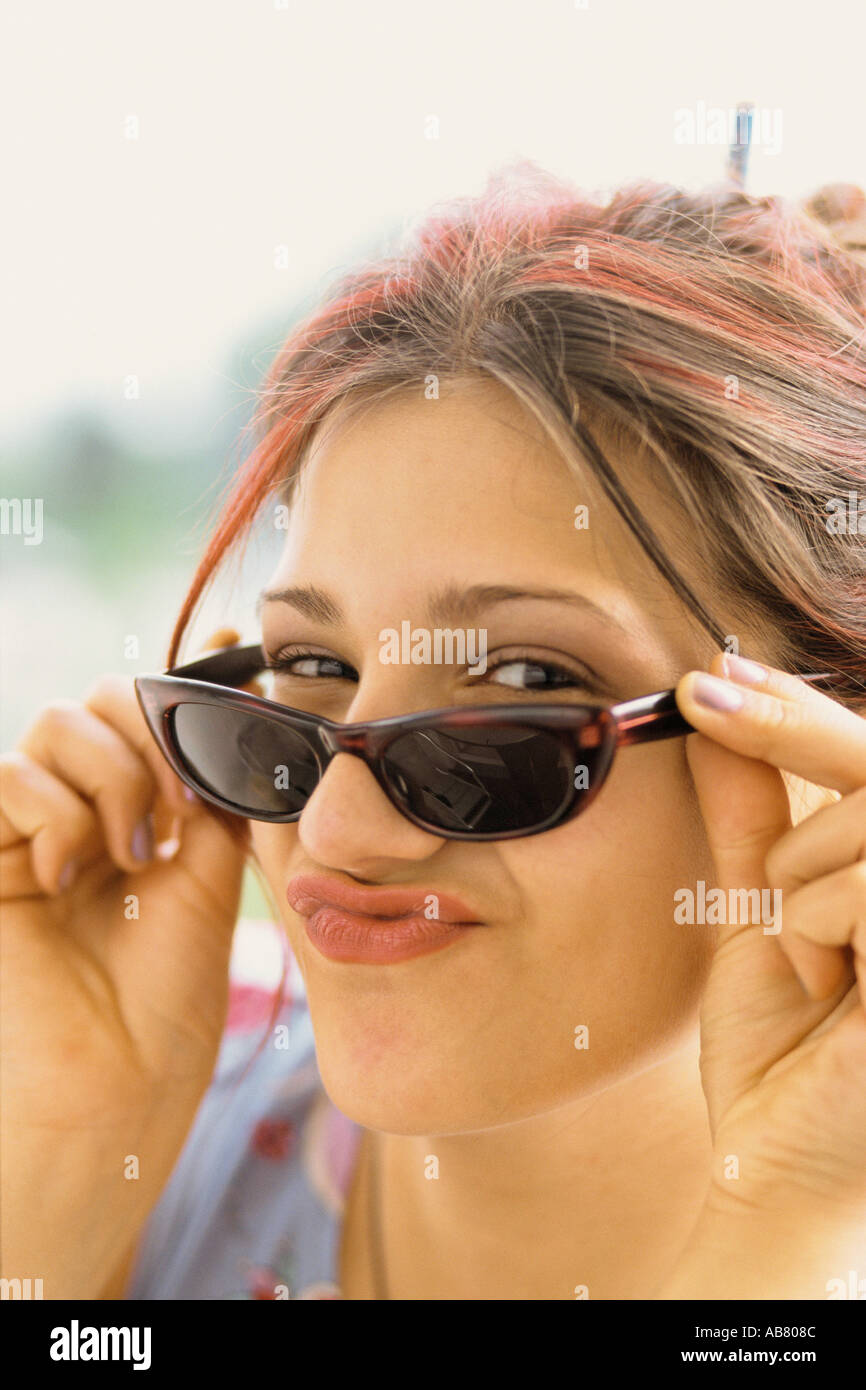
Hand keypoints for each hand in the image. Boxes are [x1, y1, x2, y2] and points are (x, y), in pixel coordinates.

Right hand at [0, 628, 251, 1296]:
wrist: (114, 1087)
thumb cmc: (164, 1004)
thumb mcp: (211, 882)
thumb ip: (210, 799)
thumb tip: (219, 728)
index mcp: (142, 817)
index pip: (148, 715)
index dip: (182, 699)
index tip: (225, 713)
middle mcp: (84, 815)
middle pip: (101, 700)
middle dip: (151, 732)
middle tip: (179, 806)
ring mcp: (31, 832)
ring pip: (58, 723)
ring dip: (114, 774)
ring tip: (132, 856)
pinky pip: (9, 777)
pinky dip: (57, 812)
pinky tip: (72, 873)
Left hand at [658, 651, 865, 1296]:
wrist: (777, 1158)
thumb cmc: (780, 1043)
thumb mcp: (755, 907)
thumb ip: (750, 815)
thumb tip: (718, 717)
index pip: (864, 753)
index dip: (797, 703)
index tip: (714, 670)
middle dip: (785, 724)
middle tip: (705, 697)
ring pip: (865, 817)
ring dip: (797, 873)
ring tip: (797, 945)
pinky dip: (817, 922)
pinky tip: (824, 979)